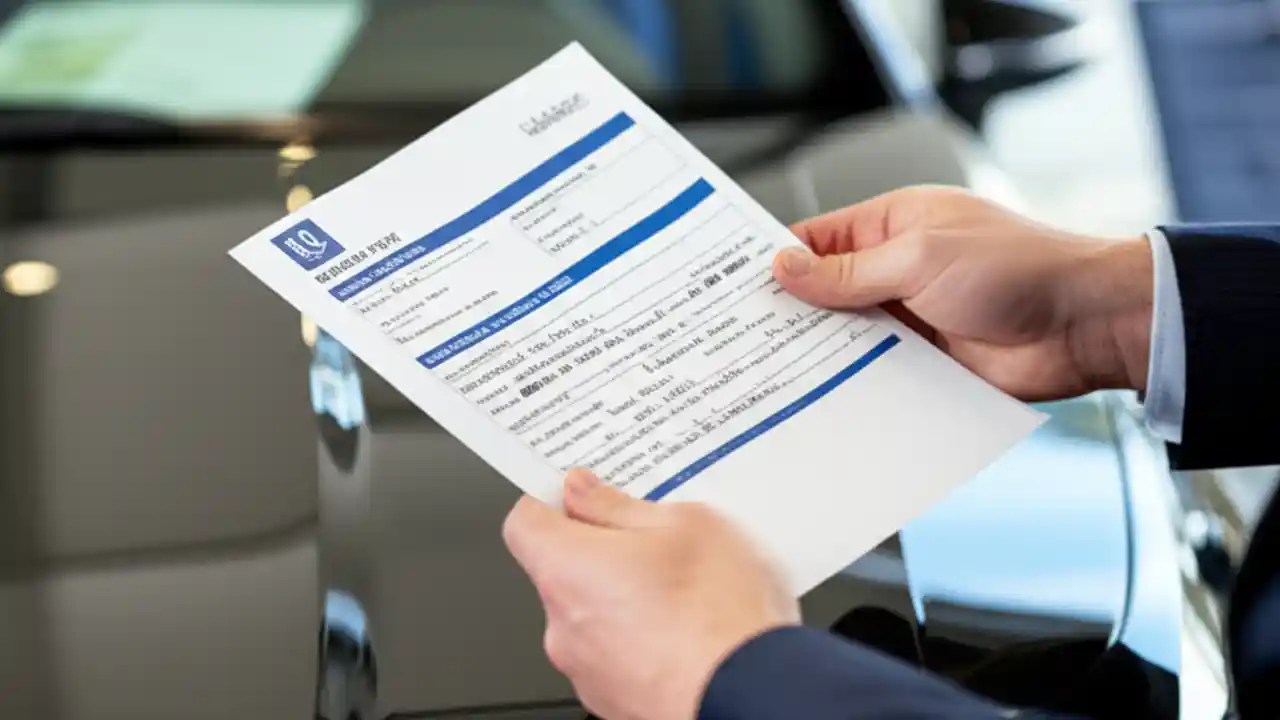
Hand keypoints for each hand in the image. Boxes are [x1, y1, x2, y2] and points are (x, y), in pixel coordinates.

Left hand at [502, 469, 798, 719]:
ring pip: (592, 616)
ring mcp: (585, 669)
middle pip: (561, 571)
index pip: (524, 524)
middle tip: (654, 541)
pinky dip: (641, 641)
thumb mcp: (685, 525)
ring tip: (684, 592)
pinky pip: (615, 655)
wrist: (754, 696)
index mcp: (568, 569)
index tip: (582, 493)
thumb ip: (618, 506)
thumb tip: (583, 492)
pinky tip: (688, 632)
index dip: (549, 503)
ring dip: (624, 600)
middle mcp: (563, 624)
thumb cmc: (721, 614)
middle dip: (601, 552)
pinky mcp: (611, 700)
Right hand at [774, 186, 1153, 400]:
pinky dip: (850, 381)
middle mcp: (897, 268)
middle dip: (790, 312)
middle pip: (825, 291)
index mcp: (893, 223)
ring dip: (818, 351)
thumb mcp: (919, 258)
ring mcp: (910, 316)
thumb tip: (785, 267)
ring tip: (768, 370)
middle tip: (739, 336)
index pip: (818, 239)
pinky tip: (819, 395)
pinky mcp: (925, 360)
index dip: (777, 260)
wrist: (1084, 325)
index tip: (733, 285)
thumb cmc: (1018, 268)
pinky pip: (874, 370)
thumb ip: (848, 272)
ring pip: (845, 336)